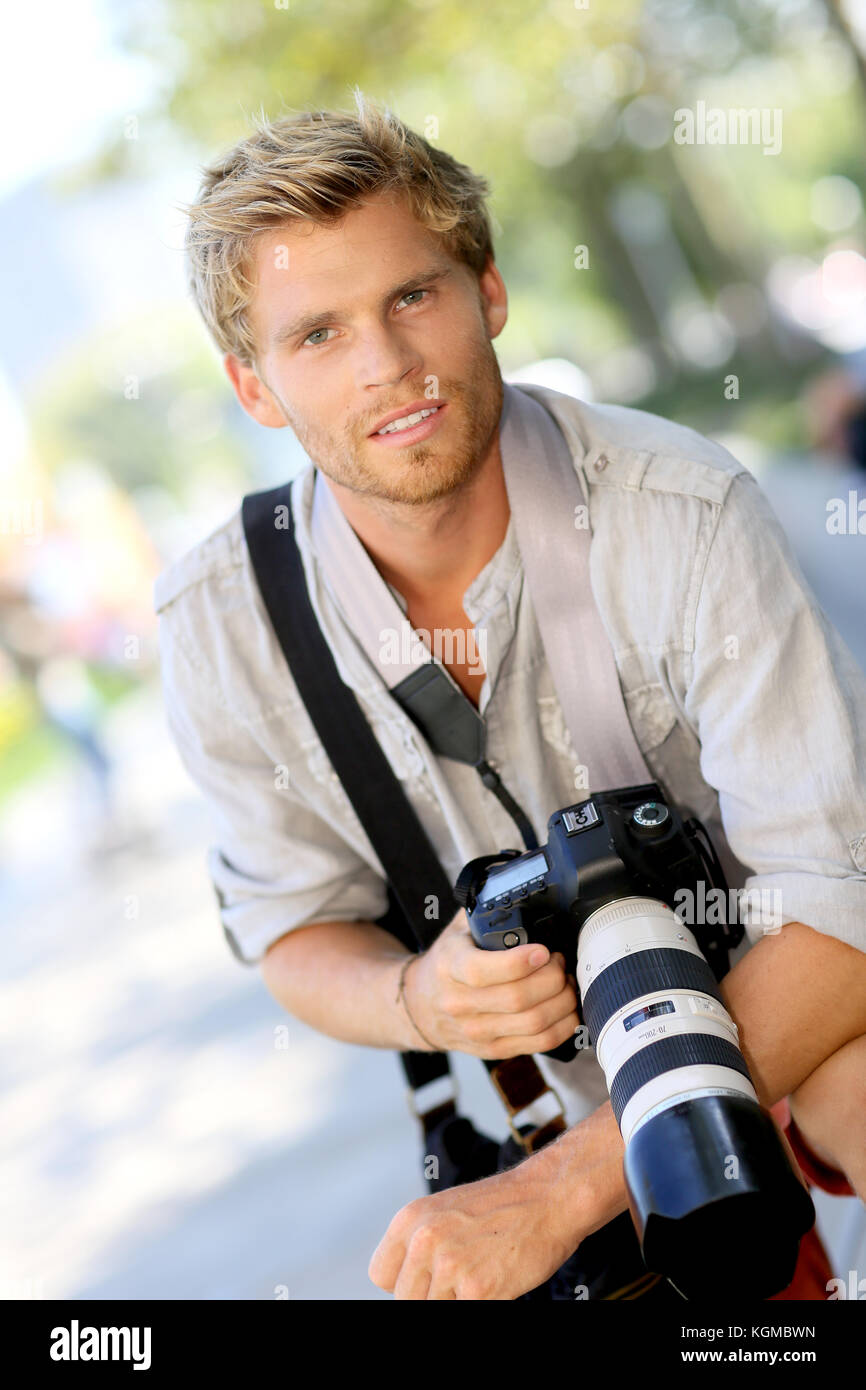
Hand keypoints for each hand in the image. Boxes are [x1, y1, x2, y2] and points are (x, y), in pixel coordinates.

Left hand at [368, 1159, 577, 1299]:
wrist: (549, 1196)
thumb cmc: (501, 1208)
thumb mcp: (445, 1212)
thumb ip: (419, 1244)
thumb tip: (404, 1286)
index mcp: (409, 1219)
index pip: (381, 1276)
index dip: (405, 1282)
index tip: (428, 1278)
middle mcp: (423, 1240)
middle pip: (406, 1300)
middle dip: (433, 1295)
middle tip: (463, 1276)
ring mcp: (449, 1266)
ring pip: (433, 1309)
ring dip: (458, 1299)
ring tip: (482, 1273)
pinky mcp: (477, 1290)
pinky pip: (464, 1312)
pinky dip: (483, 1301)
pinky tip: (497, 1281)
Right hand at [404, 907, 578, 1057]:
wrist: (420, 1004)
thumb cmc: (446, 963)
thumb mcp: (456, 930)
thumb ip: (484, 909)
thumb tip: (516, 881)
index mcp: (451, 967)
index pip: (483, 971)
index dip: (520, 961)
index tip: (544, 949)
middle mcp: (460, 1003)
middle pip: (518, 998)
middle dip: (552, 978)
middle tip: (561, 962)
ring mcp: (477, 1031)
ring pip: (533, 1023)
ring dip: (562, 1001)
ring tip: (566, 982)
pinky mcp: (493, 1049)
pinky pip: (538, 1043)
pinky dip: (562, 1027)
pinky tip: (567, 1009)